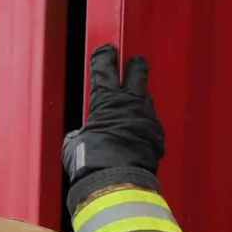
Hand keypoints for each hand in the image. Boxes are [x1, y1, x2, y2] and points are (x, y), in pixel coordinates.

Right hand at [61, 44, 164, 199]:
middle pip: (138, 73)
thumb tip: (76, 138)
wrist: (117, 181)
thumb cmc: (92, 163)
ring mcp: (147, 118)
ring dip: (140, 100)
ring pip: (146, 100)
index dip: (104, 58)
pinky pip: (150, 126)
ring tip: (134, 103)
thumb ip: (77, 136)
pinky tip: (138, 134)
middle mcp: (130, 104)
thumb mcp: (73, 147)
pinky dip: (143, 128)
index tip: (105, 50)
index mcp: (107, 101)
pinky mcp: (157, 136)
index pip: (105, 70)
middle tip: (135, 62)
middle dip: (136, 66)